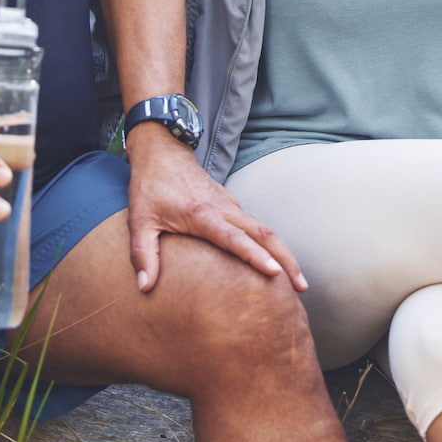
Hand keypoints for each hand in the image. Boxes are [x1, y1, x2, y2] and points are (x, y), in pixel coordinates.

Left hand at [125, 126, 306, 292]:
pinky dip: (272, 244)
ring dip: (283, 252)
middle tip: (301, 287)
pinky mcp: (232, 205)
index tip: (274, 273)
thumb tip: (144, 288)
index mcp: (202, 215)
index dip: (255, 256)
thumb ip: (143, 255)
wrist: (163, 153)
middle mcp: (224, 209)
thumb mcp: (139, 222)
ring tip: (296, 281)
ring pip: (266, 229)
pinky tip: (276, 261)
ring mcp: (231, 205)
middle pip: (265, 233)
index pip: (234, 238)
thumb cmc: (150, 188)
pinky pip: (257, 226)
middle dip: (286, 260)